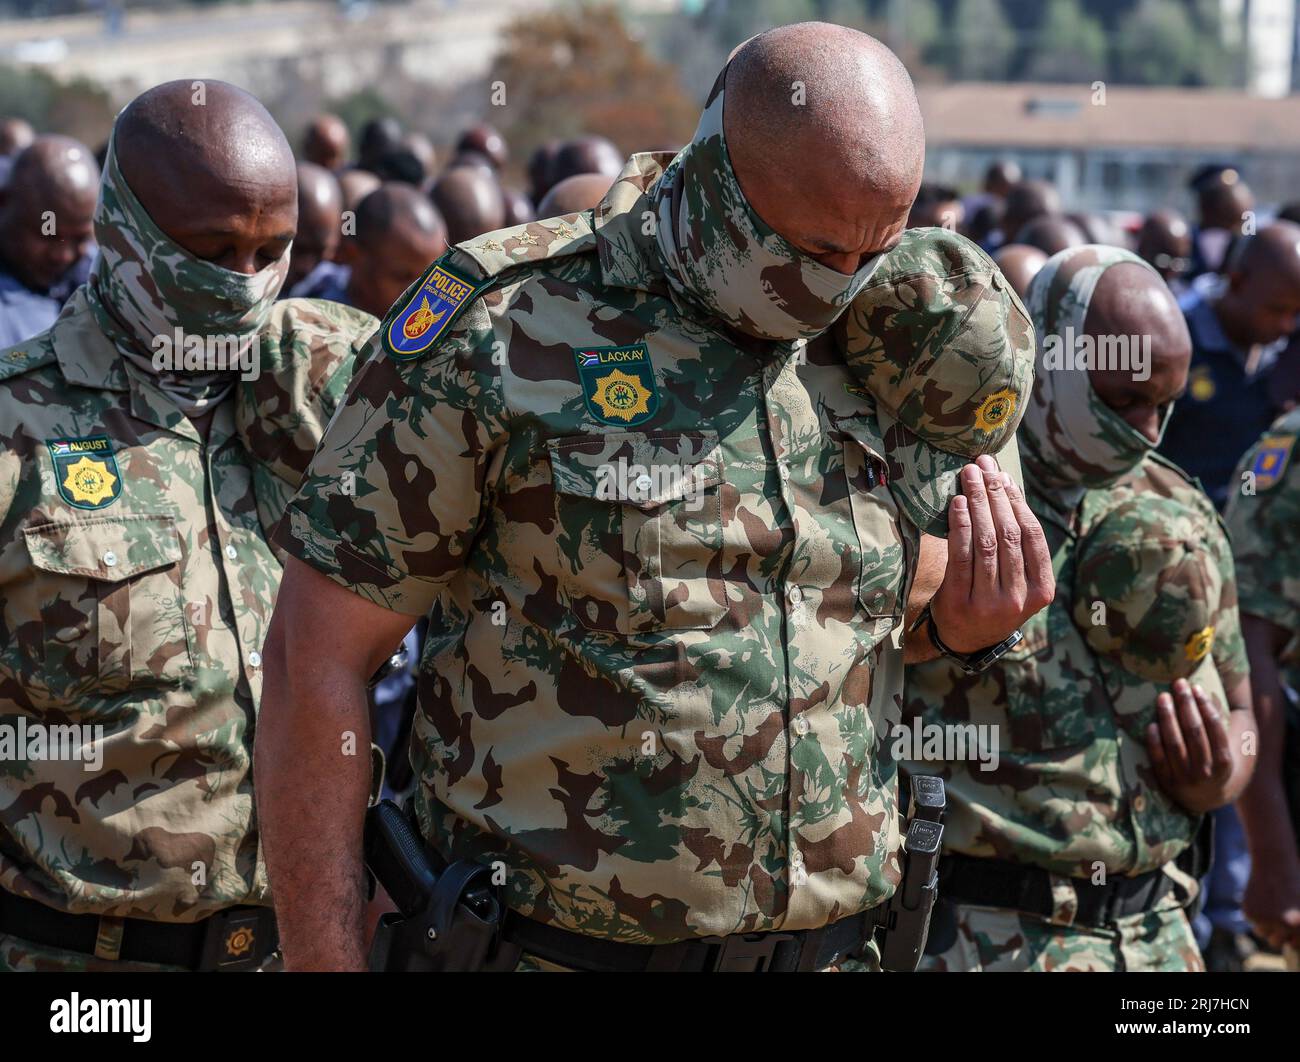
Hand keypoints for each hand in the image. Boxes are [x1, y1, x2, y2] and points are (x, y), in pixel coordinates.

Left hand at [929, 455, 1053, 653]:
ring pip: (986, 542)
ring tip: (968, 477)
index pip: (1032, 535)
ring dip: (976, 503)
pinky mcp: (960, 602)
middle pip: (1009, 534)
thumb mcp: (1017, 579)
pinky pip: (961, 555)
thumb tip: (1006, 483)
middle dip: (994, 495)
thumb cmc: (992, 597)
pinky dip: (960, 526)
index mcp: (1042, 590)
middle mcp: (1019, 598)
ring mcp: (990, 602)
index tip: (1003, 475)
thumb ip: (1016, 540)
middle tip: (982, 467)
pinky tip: (957, 504)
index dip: (1017, 500)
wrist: (963, 638)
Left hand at [1145, 679, 1233, 812]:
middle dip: (1186, 705)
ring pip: (1175, 744)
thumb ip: (1219, 728)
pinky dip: (1154, 741)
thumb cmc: (1213, 765)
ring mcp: (1185, 778)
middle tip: (1178, 684)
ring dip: (1168, 718)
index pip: (1215, 728)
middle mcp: (1206, 771)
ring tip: (1163, 697)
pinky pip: (1159, 759)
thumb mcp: (1224, 751)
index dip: (1205, 706)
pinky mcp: (1167, 782)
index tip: (1196, 687)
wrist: (1204, 799)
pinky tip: (1151, 724)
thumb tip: (1206, 694)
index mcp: (1224, 762)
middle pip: (1194, 732)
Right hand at [1243, 858, 1299, 950]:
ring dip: (1263, 923)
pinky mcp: (1250, 913)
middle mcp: (1284, 926)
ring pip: (1261, 932)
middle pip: (1276, 942)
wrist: (1274, 863)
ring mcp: (1266, 920)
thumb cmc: (1294, 883)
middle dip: (1275, 933)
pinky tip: (1260, 897)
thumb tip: (1291, 940)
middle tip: (1276, 917)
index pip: (1294, 945)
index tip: (1288, 927)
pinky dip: (1254, 911)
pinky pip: (1251, 920)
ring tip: (1268, 906)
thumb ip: (1297, 925)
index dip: (1291, 937)